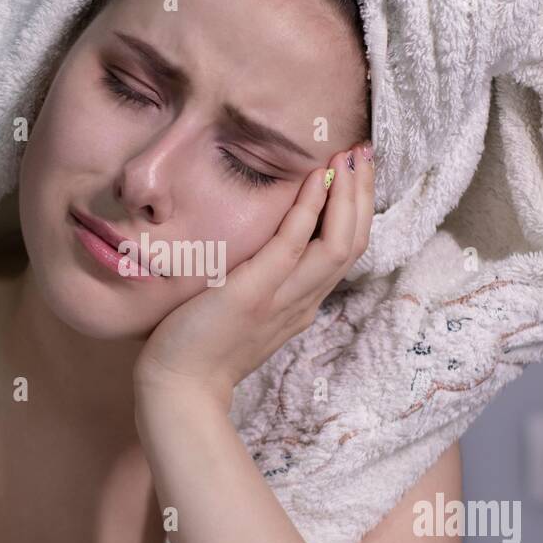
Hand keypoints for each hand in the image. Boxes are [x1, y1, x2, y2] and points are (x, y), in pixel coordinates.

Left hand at [133, 141, 374, 410]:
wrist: (178, 390)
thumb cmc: (197, 351)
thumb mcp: (241, 313)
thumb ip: (257, 285)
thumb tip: (253, 250)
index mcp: (301, 306)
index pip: (343, 252)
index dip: (356, 211)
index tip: (355, 173)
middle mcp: (302, 302)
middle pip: (353, 243)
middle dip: (363, 194)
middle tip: (364, 152)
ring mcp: (283, 299)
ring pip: (339, 243)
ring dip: (349, 194)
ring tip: (351, 155)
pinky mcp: (256, 293)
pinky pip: (293, 244)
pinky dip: (309, 209)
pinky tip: (315, 177)